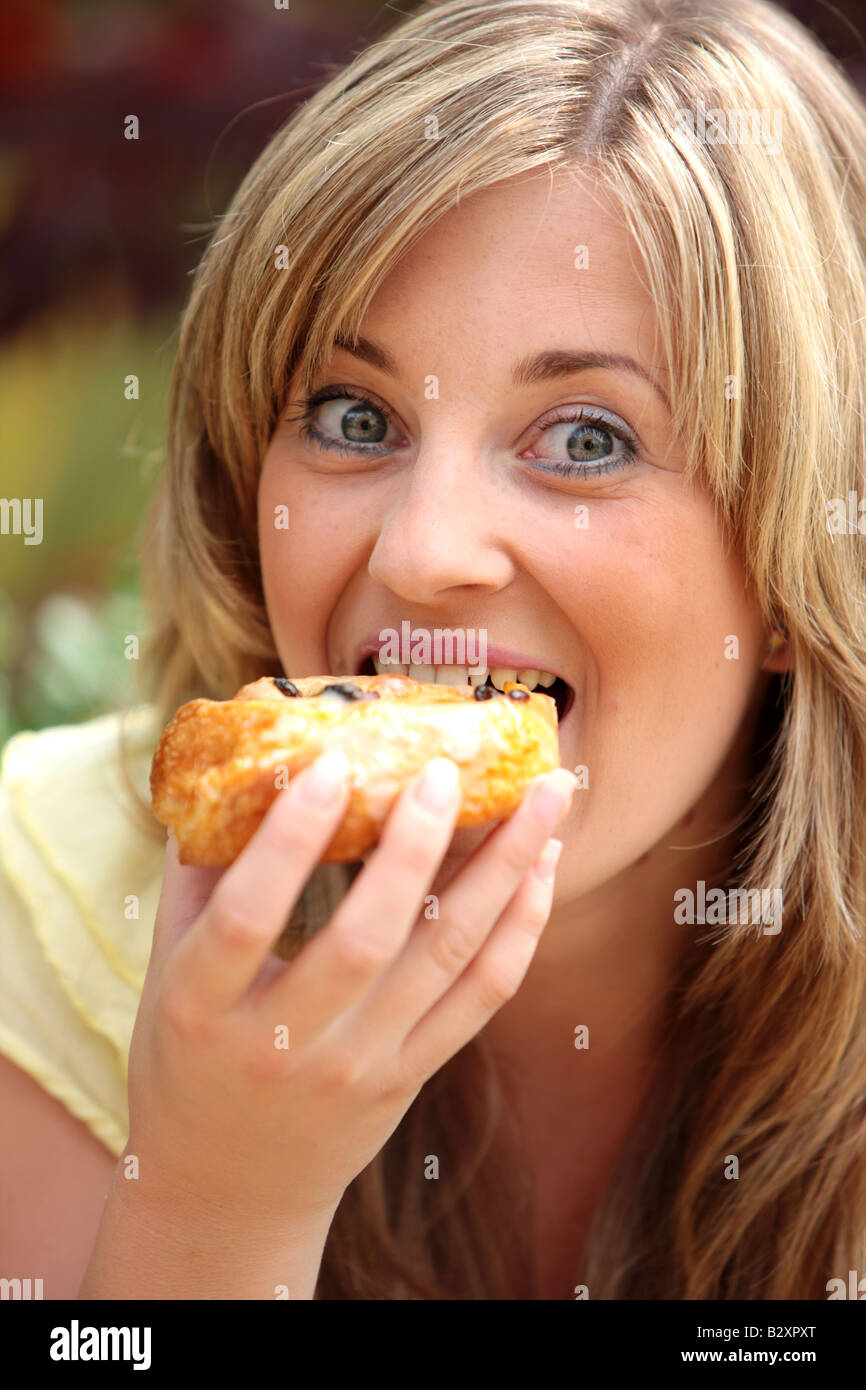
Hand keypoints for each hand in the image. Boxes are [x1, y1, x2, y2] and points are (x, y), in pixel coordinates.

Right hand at [126, 751, 575, 1230]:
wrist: (228, 1194)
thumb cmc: (188, 1058)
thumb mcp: (167, 976)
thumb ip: (199, 878)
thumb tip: (231, 766)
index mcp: (205, 1009)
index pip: (248, 918)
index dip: (290, 840)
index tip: (334, 762)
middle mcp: (287, 1044)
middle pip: (368, 939)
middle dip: (416, 847)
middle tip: (447, 771)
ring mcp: (360, 1066)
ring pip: (448, 958)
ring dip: (505, 870)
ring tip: (546, 796)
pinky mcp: (411, 1078)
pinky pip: (481, 997)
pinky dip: (520, 928)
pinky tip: (542, 867)